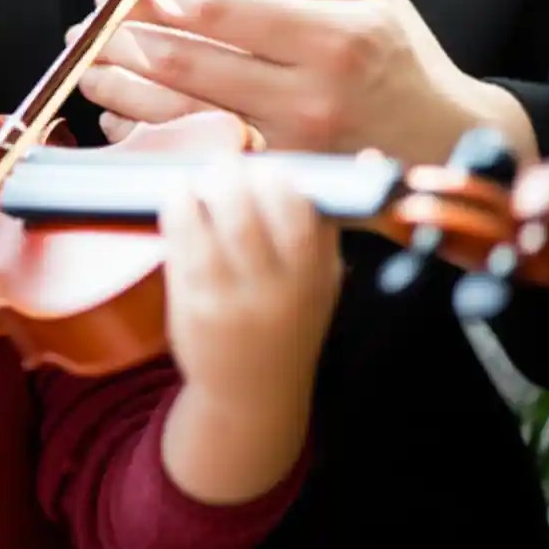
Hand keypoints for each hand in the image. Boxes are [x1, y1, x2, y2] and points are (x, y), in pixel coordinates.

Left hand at [73, 0, 536, 166]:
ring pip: (178, 116)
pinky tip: (117, 114)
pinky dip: (145, 135)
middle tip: (87, 27)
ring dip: (120, 89)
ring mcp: (286, 148)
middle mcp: (307, 96)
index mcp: (331, 37)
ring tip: (87, 67)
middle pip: (187, 64)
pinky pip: (189, 156)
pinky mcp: (269, 183)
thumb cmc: (398, 57)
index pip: (219, 11)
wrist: (440, 145)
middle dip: (123, 41)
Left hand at [160, 157, 341, 411]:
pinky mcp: (195, 308)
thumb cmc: (289, 321)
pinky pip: (182, 246)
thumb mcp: (324, 277)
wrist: (254, 393)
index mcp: (316, 275)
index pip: (300, 208)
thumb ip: (330, 221)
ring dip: (201, 188)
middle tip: (223, 161)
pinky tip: (177, 199)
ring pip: (213, 226)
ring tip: (197, 177)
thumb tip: (372, 155)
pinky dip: (177, 212)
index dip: (277, 176)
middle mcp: (278, 289)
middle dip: (232, 174)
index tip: (263, 164)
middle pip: (249, 212)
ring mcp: (234, 300)